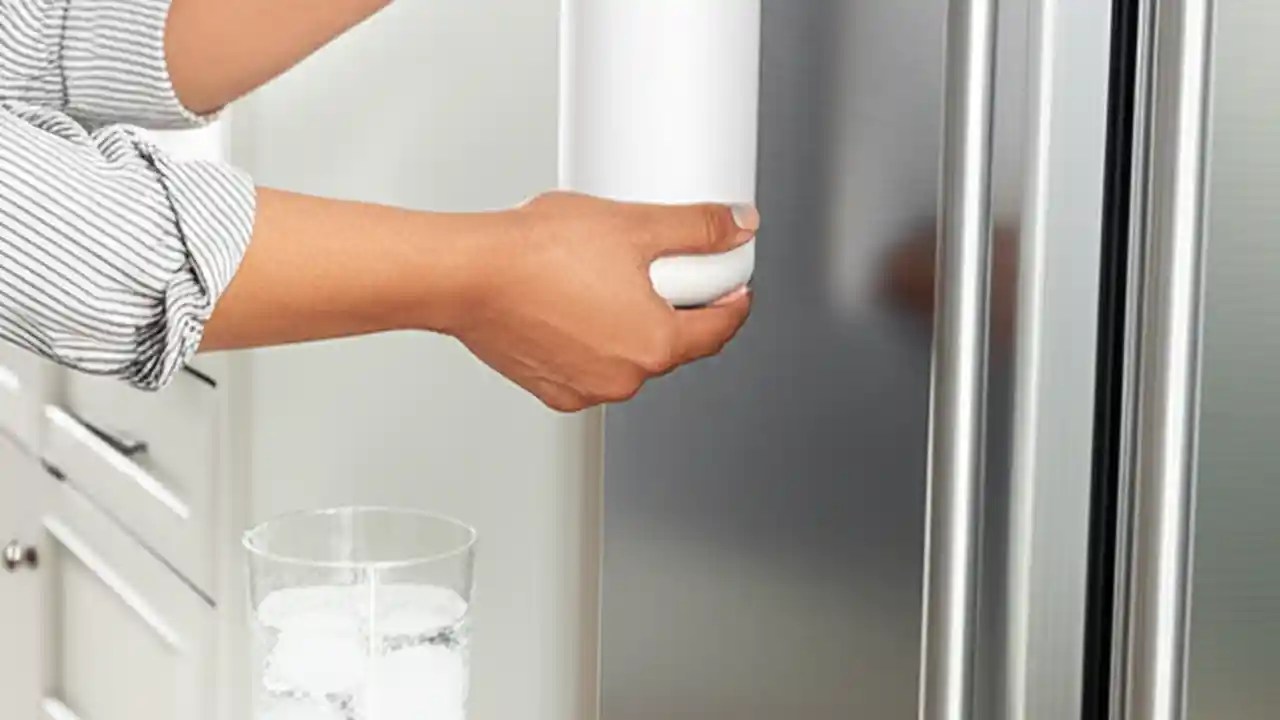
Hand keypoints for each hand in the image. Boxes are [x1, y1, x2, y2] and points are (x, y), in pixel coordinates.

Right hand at [452, 192, 756, 411]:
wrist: (468, 275)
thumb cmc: (537, 255)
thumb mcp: (634, 225)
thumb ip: (696, 227)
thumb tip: (738, 226)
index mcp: (655, 346)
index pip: (718, 330)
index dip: (733, 301)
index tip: (733, 285)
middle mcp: (623, 379)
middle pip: (673, 344)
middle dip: (676, 308)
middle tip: (661, 267)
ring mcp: (585, 389)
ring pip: (628, 355)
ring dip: (630, 325)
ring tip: (605, 279)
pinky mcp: (550, 388)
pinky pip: (588, 363)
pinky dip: (591, 338)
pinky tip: (573, 301)